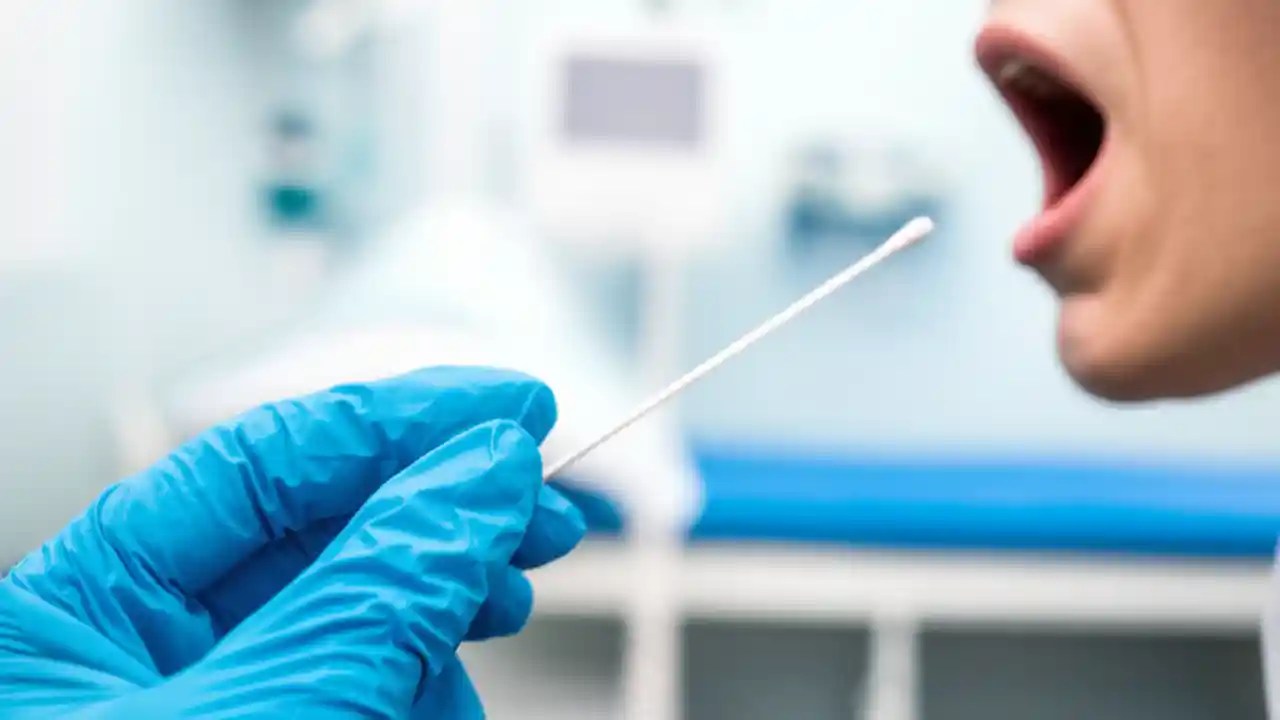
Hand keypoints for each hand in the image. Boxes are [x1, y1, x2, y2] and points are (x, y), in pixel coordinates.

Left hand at [0, 366, 585, 717]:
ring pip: (351, 607)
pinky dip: (422, 680)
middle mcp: (138, 649)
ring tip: (510, 601)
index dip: (401, 420)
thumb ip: (375, 589)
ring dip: (446, 599)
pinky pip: (357, 679)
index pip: (262, 459)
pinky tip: (454, 697)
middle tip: (545, 510)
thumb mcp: (268, 711)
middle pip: (317, 527)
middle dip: (444, 510)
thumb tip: (483, 471)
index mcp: (80, 611)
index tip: (516, 410)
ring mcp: (212, 701)